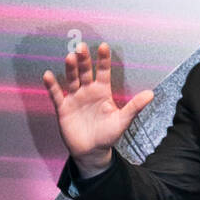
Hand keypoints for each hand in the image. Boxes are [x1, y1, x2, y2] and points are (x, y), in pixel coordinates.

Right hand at [42, 41, 153, 172]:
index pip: (103, 72)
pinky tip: (48, 75)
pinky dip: (52, 86)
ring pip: (72, 79)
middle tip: (81, 47)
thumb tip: (151, 94)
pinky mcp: (63, 108)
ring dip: (70, 69)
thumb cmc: (108, 135)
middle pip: (85, 72)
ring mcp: (75, 98)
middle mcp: (88, 91)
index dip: (103, 60)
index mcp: (103, 91)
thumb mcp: (123, 120)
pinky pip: (57, 95)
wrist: (92, 152)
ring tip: (70, 57)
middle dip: (84, 60)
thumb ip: (135, 106)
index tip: (103, 46)